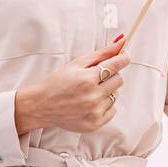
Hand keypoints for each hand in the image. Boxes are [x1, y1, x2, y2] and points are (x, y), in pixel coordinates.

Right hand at [13, 36, 129, 134]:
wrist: (42, 106)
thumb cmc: (58, 82)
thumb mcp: (77, 63)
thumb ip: (101, 53)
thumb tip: (121, 43)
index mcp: (87, 78)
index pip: (117, 65)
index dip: (123, 58)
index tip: (125, 56)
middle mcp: (92, 96)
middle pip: (119, 80)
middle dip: (111, 75)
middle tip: (98, 76)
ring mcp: (94, 111)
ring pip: (116, 95)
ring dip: (108, 90)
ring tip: (91, 91)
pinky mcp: (95, 124)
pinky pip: (113, 110)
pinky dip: (106, 105)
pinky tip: (92, 102)